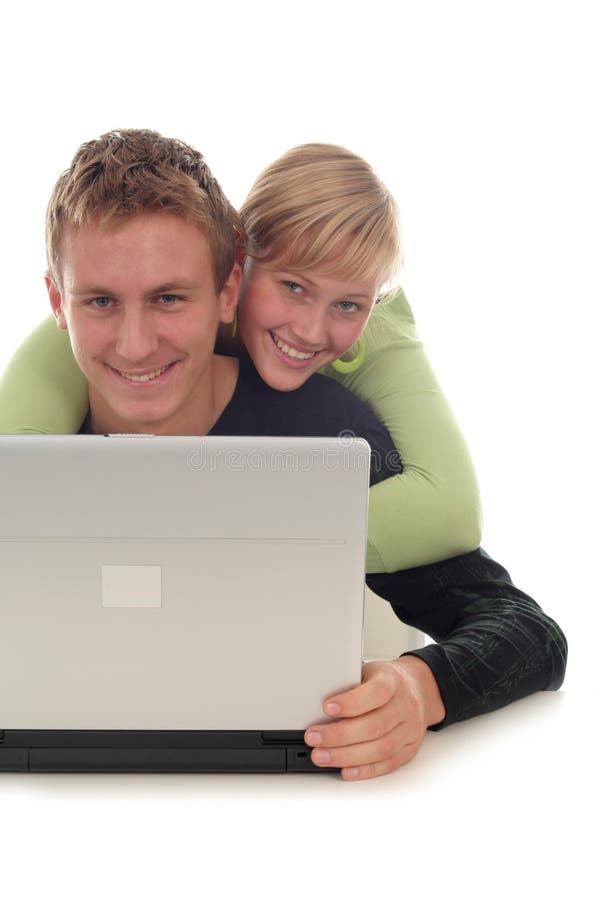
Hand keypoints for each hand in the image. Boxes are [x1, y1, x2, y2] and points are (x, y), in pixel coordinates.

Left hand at [304, 656, 444, 780]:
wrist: (417, 689)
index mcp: (393, 681)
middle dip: (339, 735)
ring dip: (347, 756)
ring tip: (322, 755)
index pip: (376, 692)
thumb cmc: (386, 680)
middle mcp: (405, 705)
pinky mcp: (410, 748)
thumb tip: (316, 703)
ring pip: (381, 748)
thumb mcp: (368, 671)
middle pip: (374, 725)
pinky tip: (345, 769)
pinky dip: (365, 770)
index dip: (351, 702)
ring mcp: (410, 729)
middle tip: (313, 737)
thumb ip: (350, 684)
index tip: (327, 707)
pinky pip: (388, 764)